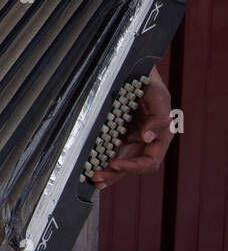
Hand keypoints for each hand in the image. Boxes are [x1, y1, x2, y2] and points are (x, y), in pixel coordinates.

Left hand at [90, 69, 174, 190]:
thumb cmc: (151, 85)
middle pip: (131, 166)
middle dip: (114, 175)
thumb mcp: (159, 97)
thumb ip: (158, 118)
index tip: (115, 164)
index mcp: (159, 139)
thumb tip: (148, 137)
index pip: (148, 161)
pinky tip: (89, 167)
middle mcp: (145, 143)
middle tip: (97, 178)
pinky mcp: (116, 135)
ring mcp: (130, 140)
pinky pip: (108, 151)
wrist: (136, 72)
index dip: (133, 166)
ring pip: (119, 162)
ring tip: (92, 178)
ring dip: (107, 173)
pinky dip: (100, 161)